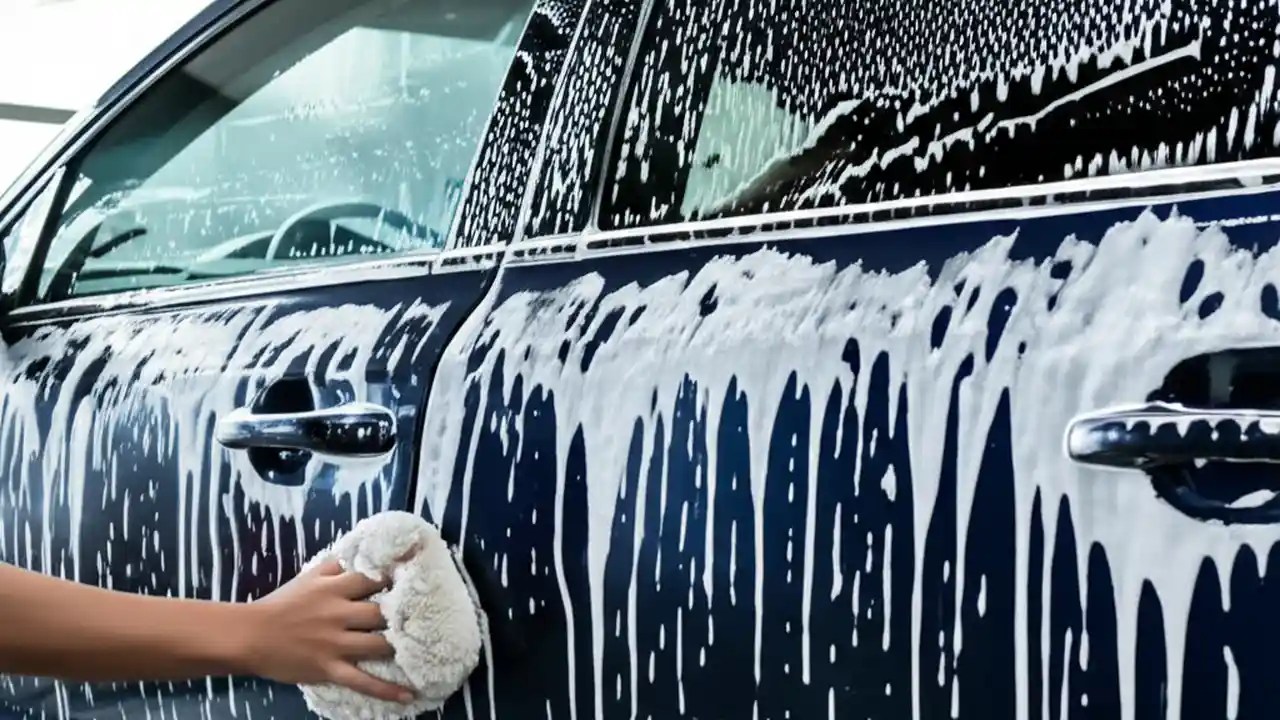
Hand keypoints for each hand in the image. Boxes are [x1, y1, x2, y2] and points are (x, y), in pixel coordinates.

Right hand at [238, 559, 414, 703]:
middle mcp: (338, 614)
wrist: (249, 636)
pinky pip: (363, 681)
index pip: (373, 579)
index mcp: (333, 589)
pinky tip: (409, 694)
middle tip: (423, 618)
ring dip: (400, 647)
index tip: (415, 581)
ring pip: (379, 645)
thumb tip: (359, 554)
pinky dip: (387, 689)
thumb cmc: (279, 605)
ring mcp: (335, 643)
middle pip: (382, 613)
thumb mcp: (307, 578)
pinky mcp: (329, 668)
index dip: (395, 580)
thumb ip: (334, 567)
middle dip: (403, 616)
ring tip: (420, 649)